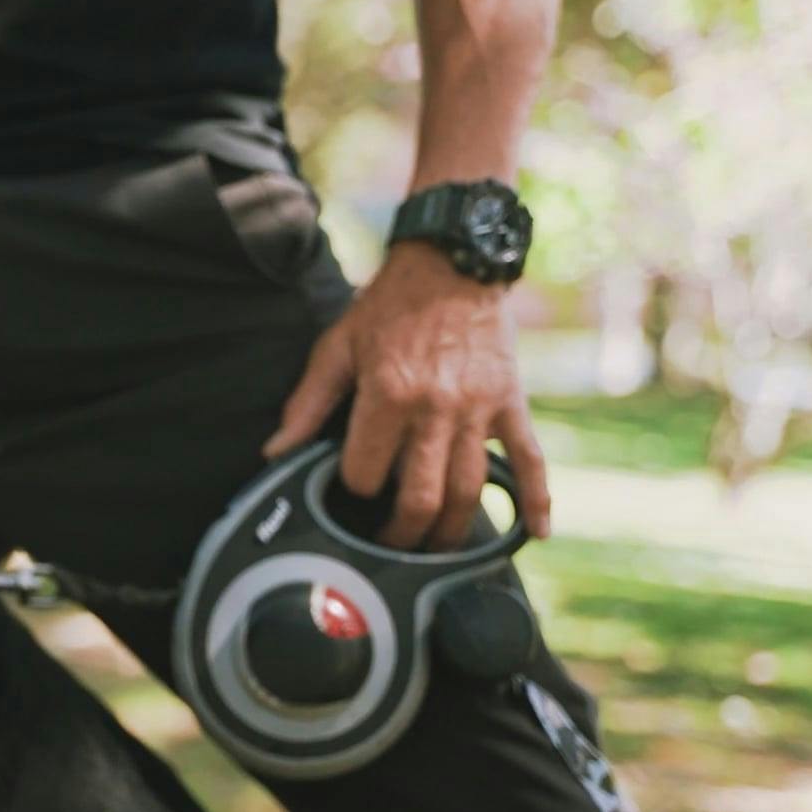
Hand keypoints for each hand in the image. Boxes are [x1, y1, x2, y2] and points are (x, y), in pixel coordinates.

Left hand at [262, 242, 551, 550]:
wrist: (453, 261)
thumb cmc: (389, 306)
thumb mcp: (337, 347)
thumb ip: (307, 404)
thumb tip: (275, 451)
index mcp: (388, 394)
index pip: (366, 473)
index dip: (352, 488)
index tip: (349, 490)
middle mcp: (436, 408)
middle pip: (421, 498)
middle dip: (400, 534)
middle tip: (387, 546)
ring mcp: (478, 409)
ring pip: (468, 491)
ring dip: (450, 531)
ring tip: (432, 549)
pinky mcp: (510, 404)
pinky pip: (530, 461)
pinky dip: (536, 501)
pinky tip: (533, 535)